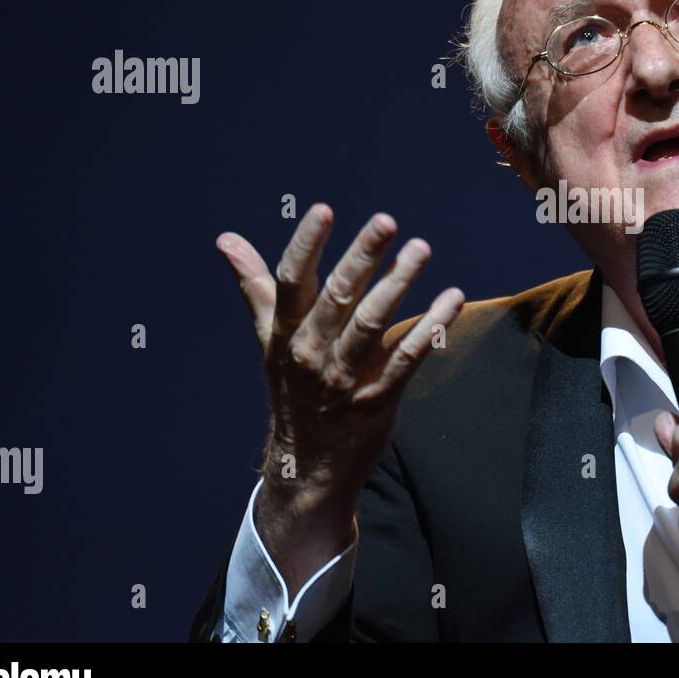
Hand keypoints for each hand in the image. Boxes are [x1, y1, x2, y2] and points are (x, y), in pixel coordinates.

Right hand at [216, 203, 463, 591]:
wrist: (307, 467)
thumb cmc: (293, 390)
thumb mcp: (270, 340)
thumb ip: (256, 286)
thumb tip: (226, 239)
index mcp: (286, 334)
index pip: (290, 281)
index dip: (306, 245)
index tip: (323, 210)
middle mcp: (312, 352)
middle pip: (336, 296)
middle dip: (361, 256)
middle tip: (386, 221)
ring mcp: (344, 378)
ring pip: (372, 323)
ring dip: (399, 283)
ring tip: (420, 248)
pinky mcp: (377, 398)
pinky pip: (407, 358)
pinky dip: (432, 328)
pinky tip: (452, 298)